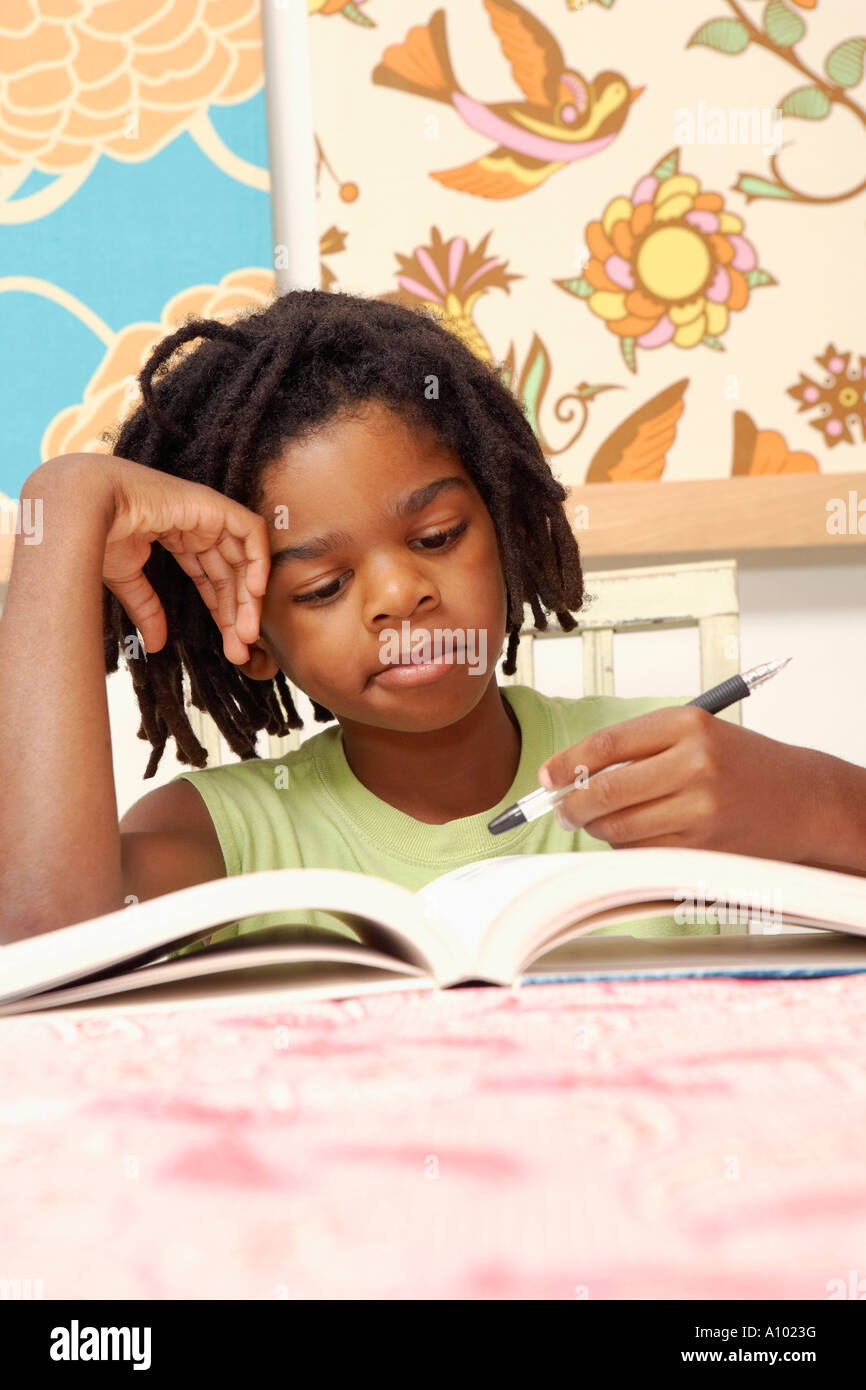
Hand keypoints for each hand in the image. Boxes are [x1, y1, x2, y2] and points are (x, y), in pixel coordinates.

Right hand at [71, 453, 269, 664]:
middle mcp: (197, 526)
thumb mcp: (128, 580)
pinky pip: (251, 531)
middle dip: (238, 613)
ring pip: (244, 558)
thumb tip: (157, 645)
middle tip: (241, 649)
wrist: (85, 508)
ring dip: (249, 597)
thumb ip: (148, 609)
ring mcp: (207, 513)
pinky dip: (258, 560)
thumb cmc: (96, 533)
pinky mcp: (213, 504)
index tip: (230, 645)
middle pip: (231, 574)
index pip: (212, 579)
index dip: (223, 612)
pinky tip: (255, 593)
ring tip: (247, 633)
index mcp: (178, 537)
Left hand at [537, 706, 820, 863]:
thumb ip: (637, 748)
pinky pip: (642, 853)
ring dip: (599, 829)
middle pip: (605, 792)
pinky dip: (626, 848)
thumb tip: (570, 773)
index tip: (547, 777)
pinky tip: (636, 836)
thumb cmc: (742, 764)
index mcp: (687, 725)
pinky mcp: (704, 847)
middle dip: (573, 805)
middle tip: (563, 809)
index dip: (566, 764)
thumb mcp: (695, 734)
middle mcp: (694, 764)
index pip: (606, 745)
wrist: (803, 799)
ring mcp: (701, 810)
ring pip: (619, 828)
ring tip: (602, 822)